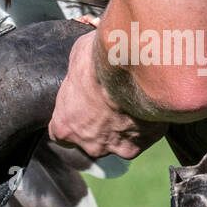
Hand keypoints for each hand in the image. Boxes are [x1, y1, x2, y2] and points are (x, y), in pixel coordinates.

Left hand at [48, 18, 167, 159]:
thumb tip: (83, 69)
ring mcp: (115, 147)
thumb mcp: (77, 59)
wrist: (133, 69)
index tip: (81, 109)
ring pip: (118, 140)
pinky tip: (145, 106)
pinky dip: (144, 125)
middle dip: (100, 123)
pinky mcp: (140, 145)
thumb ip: (77, 76)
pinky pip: (141, 137)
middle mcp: (88, 143)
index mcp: (64, 125)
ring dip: (123, 125)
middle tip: (110, 100)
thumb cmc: (99, 62)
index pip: (61, 134)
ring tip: (131, 101)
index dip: (72, 121)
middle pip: (91, 140)